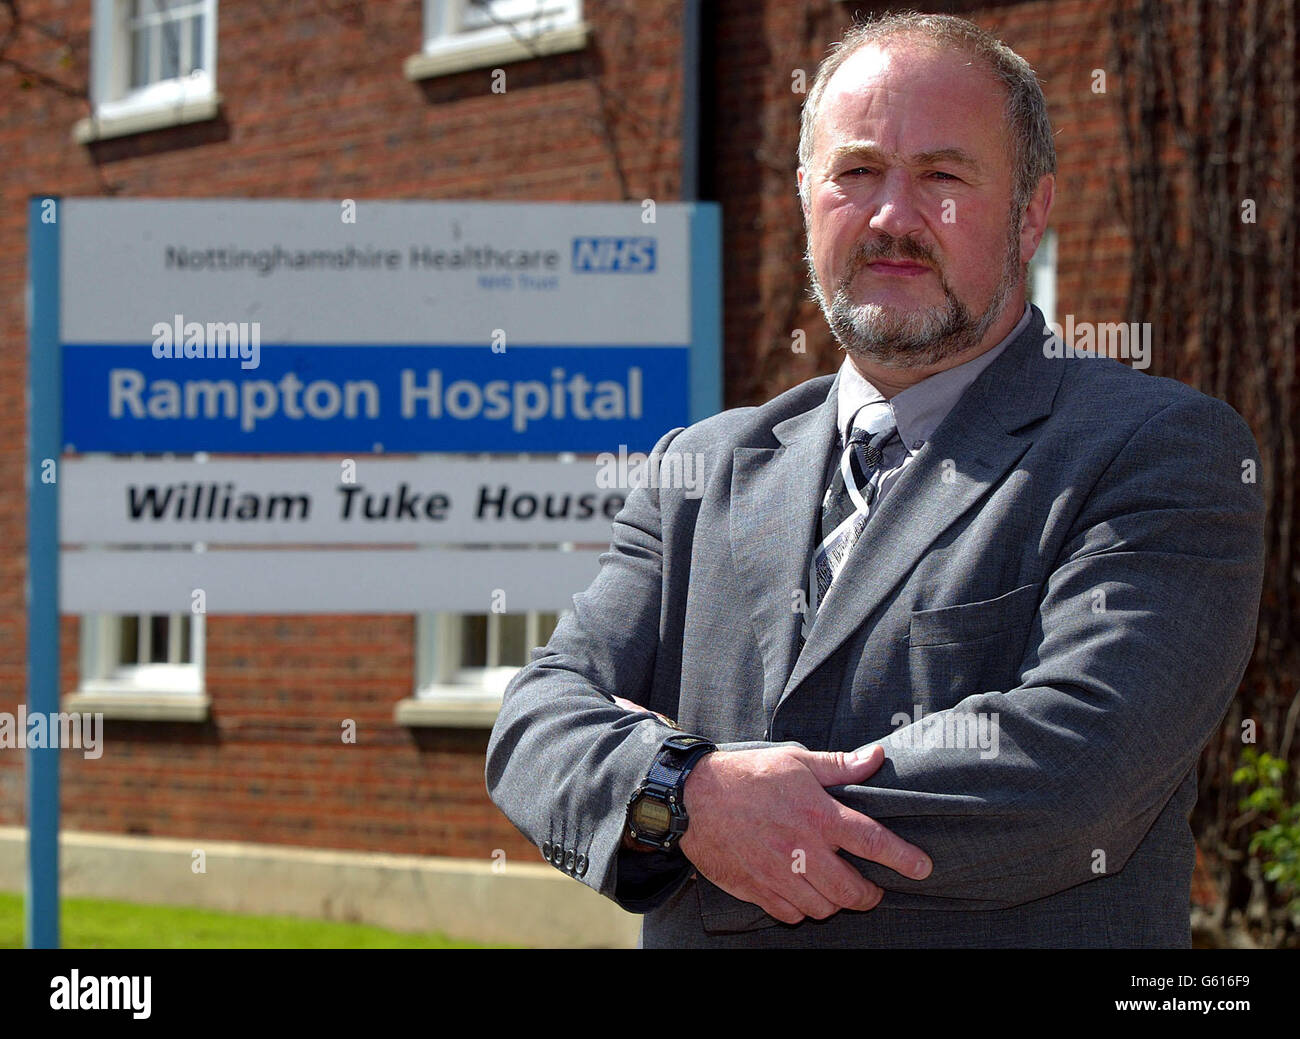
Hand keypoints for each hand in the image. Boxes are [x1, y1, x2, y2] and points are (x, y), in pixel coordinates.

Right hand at [677, 744, 932, 924]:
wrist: (693, 798)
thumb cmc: (747, 775)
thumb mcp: (795, 760)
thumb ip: (839, 766)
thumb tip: (876, 757)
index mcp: (817, 814)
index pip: (873, 841)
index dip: (904, 858)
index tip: (922, 867)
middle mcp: (802, 849)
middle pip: (852, 890)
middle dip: (870, 895)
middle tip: (872, 889)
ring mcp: (779, 874)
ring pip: (824, 907)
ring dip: (837, 903)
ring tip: (836, 890)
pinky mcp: (757, 889)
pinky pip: (791, 914)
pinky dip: (804, 909)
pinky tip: (803, 894)